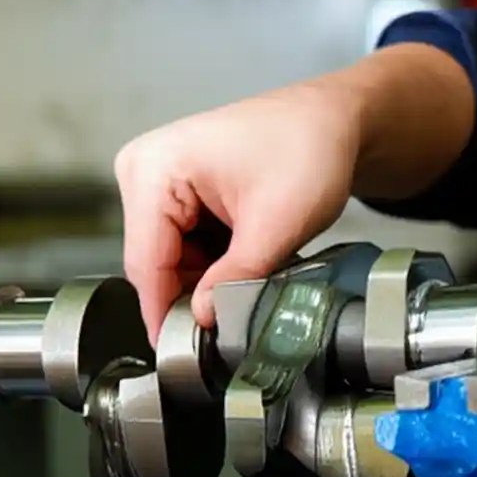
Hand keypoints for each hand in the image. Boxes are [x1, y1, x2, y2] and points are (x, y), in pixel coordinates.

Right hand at [113, 77, 361, 342]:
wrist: (333, 119)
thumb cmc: (308, 148)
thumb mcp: (277, 224)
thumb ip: (234, 278)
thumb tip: (201, 320)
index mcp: (154, 169)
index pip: (146, 262)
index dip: (163, 313)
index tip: (181, 356)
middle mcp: (143, 169)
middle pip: (155, 262)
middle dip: (192, 296)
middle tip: (234, 325)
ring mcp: (158, 179)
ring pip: (171, 258)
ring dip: (207, 280)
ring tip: (252, 283)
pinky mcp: (177, 190)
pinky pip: (185, 244)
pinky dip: (214, 263)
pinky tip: (246, 263)